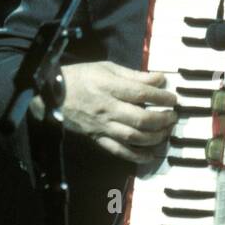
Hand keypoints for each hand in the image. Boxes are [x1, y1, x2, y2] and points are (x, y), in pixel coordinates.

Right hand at [31, 61, 177, 163]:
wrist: (52, 94)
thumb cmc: (80, 77)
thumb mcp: (107, 68)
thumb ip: (134, 75)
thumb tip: (158, 79)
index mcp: (109, 87)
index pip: (141, 94)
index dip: (161, 98)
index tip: (172, 99)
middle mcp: (107, 109)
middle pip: (141, 119)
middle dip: (162, 119)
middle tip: (173, 116)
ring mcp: (102, 126)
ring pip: (133, 137)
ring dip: (155, 137)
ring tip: (166, 132)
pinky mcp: (97, 138)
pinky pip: (119, 151)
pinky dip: (137, 156)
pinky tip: (151, 155)